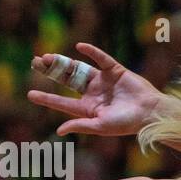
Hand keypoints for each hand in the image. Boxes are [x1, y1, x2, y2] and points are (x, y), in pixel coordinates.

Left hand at [27, 42, 165, 136]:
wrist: (150, 113)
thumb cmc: (126, 123)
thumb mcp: (100, 126)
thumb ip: (80, 125)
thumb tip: (58, 131)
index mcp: (88, 108)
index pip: (63, 102)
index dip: (47, 98)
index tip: (30, 94)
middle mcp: (93, 93)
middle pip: (66, 80)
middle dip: (51, 72)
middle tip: (35, 63)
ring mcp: (103, 80)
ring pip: (78, 68)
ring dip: (63, 62)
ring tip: (47, 57)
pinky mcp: (115, 70)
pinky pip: (101, 58)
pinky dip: (91, 52)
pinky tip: (80, 48)